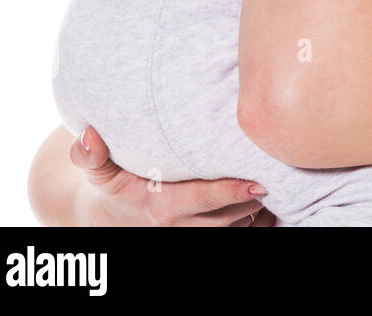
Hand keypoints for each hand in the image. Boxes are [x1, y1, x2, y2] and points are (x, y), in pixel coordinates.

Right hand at [71, 126, 274, 226]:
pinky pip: (239, 233)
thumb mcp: (98, 173)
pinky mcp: (206, 234)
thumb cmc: (115, 185)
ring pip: (236, 226)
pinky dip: (260, 222)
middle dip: (254, 199)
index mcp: (162, 207)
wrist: (111, 218)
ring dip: (259, 209)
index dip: (230, 192)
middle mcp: (181, 225)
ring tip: (284, 183)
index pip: (202, 200)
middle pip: (228, 215)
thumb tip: (87, 136)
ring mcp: (194, 233)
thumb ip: (89, 156)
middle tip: (280, 175)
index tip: (257, 182)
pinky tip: (276, 202)